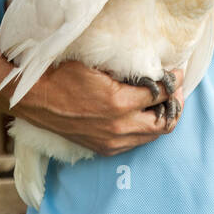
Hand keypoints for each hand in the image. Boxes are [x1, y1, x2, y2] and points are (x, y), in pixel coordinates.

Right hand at [7, 61, 185, 156]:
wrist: (36, 98)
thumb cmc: (65, 75)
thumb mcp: (99, 65)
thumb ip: (128, 70)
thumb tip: (152, 67)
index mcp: (119, 102)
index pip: (161, 93)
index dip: (174, 81)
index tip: (177, 72)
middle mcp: (118, 127)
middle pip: (164, 122)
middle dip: (174, 104)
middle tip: (175, 90)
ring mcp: (112, 141)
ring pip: (152, 135)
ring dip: (160, 118)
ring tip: (161, 101)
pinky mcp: (104, 148)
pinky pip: (135, 142)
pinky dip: (144, 129)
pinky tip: (141, 114)